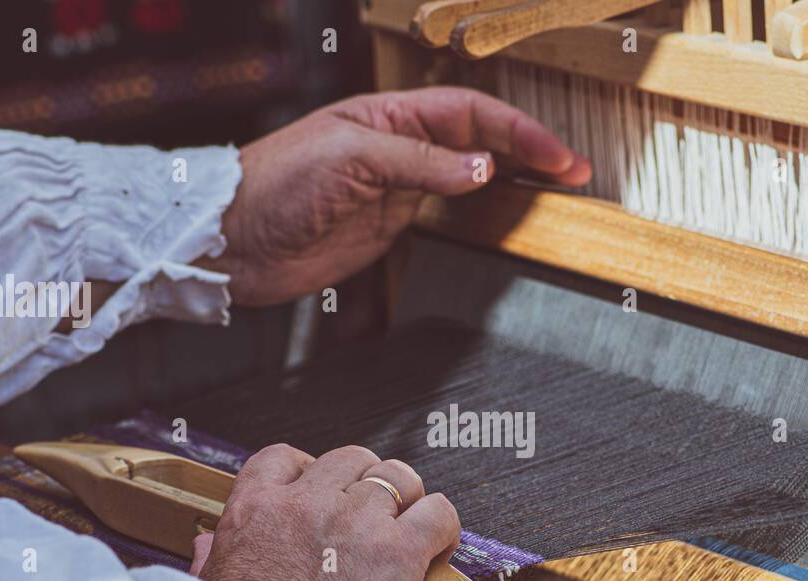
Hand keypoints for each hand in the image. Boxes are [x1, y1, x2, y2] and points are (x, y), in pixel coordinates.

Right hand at [191, 444, 460, 580]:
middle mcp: (305, 504)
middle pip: (351, 461)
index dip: (310, 473)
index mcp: (255, 510)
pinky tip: (436, 549)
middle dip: (364, 485)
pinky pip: (437, 514)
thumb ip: (214, 560)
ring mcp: (354, 522)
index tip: (322, 497)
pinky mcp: (396, 552)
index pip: (284, 459)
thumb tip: (208, 546)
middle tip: (371, 521)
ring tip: (408, 531)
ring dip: (406, 501)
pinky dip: (442, 526)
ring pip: (398, 477)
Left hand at [211, 87, 591, 304]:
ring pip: (469, 178)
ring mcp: (397, 189)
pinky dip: (482, 216)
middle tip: (575, 173)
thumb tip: (484, 167)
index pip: (470, 114)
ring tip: (554, 194)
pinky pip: (448, 215)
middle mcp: (398, 148)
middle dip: (530, 152)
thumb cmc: (274, 184)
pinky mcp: (389, 228)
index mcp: (388, 115)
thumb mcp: (351, 160)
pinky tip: (506, 219)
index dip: (519, 132)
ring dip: (513, 183)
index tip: (558, 156)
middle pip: (479, 141)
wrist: (232, 241)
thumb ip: (420, 164)